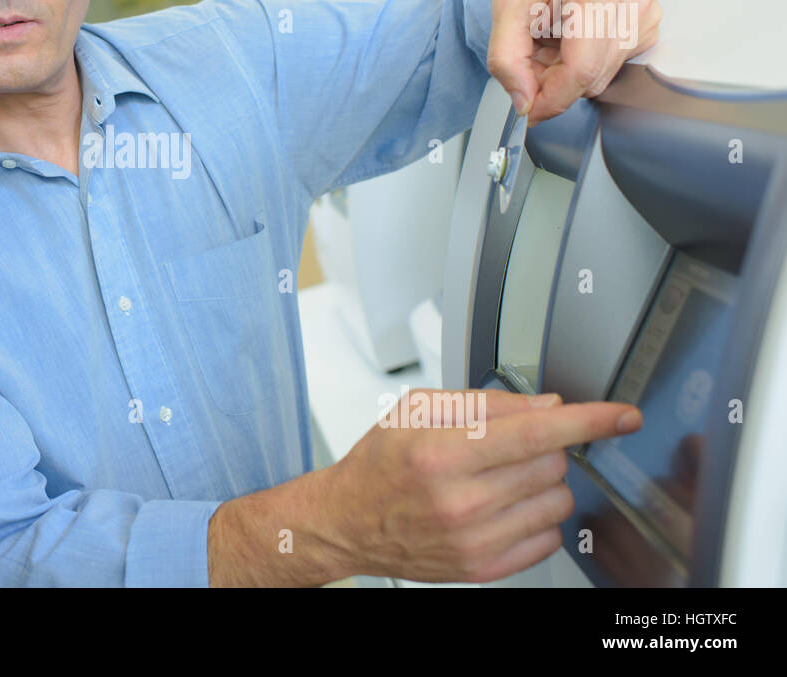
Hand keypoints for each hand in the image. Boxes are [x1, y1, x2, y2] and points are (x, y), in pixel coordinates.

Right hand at [329, 388, 641, 582]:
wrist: (349, 522)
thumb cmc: (380, 464)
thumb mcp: (417, 411)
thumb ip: (484, 403)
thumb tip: (545, 406)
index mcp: (442, 454)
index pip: (534, 433)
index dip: (587, 421)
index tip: (622, 416)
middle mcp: (461, 501)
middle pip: (551, 464)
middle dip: (542, 446)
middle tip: (506, 447)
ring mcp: (475, 540)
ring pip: (557, 501)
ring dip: (541, 483)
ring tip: (500, 479)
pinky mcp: (485, 568)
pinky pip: (549, 539)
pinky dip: (537, 518)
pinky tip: (502, 507)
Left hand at [489, 0, 661, 126]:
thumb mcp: (506, 7)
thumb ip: (505, 57)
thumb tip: (523, 101)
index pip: (581, 67)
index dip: (551, 98)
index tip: (528, 109)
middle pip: (591, 77)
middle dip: (553, 81)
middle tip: (531, 56)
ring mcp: (646, 13)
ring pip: (600, 78)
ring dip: (567, 73)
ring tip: (551, 41)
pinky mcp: (648, 26)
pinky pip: (611, 68)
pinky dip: (584, 65)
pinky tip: (572, 41)